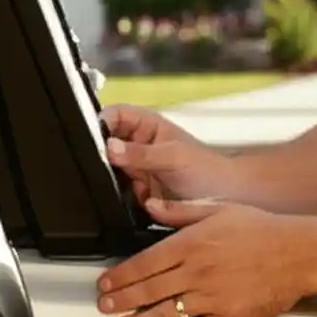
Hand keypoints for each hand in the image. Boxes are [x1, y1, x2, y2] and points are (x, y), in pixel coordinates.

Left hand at [96, 199, 313, 316]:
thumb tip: (151, 204)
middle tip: (105, 305)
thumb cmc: (264, 229)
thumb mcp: (220, 208)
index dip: (121, 275)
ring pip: (165, 314)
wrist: (300, 252)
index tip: (106, 282)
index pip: (146, 262)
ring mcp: (212, 297)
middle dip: (121, 300)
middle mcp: (198, 272)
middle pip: (149, 289)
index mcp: (193, 243)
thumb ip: (181, 210)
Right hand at [101, 104, 230, 205]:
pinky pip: (117, 193)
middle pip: (105, 144)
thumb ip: (142, 154)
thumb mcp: (174, 157)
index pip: (115, 115)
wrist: (226, 201)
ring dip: (112, 179)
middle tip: (111, 166)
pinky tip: (134, 198)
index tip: (90, 137)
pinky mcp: (137, 194)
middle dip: (103, 156)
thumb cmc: (208, 171)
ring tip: (132, 184)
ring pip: (108, 171)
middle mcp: (138, 146)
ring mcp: (136, 170)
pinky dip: (119, 197)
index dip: (101, 122)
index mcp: (147, 126)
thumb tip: (110, 148)